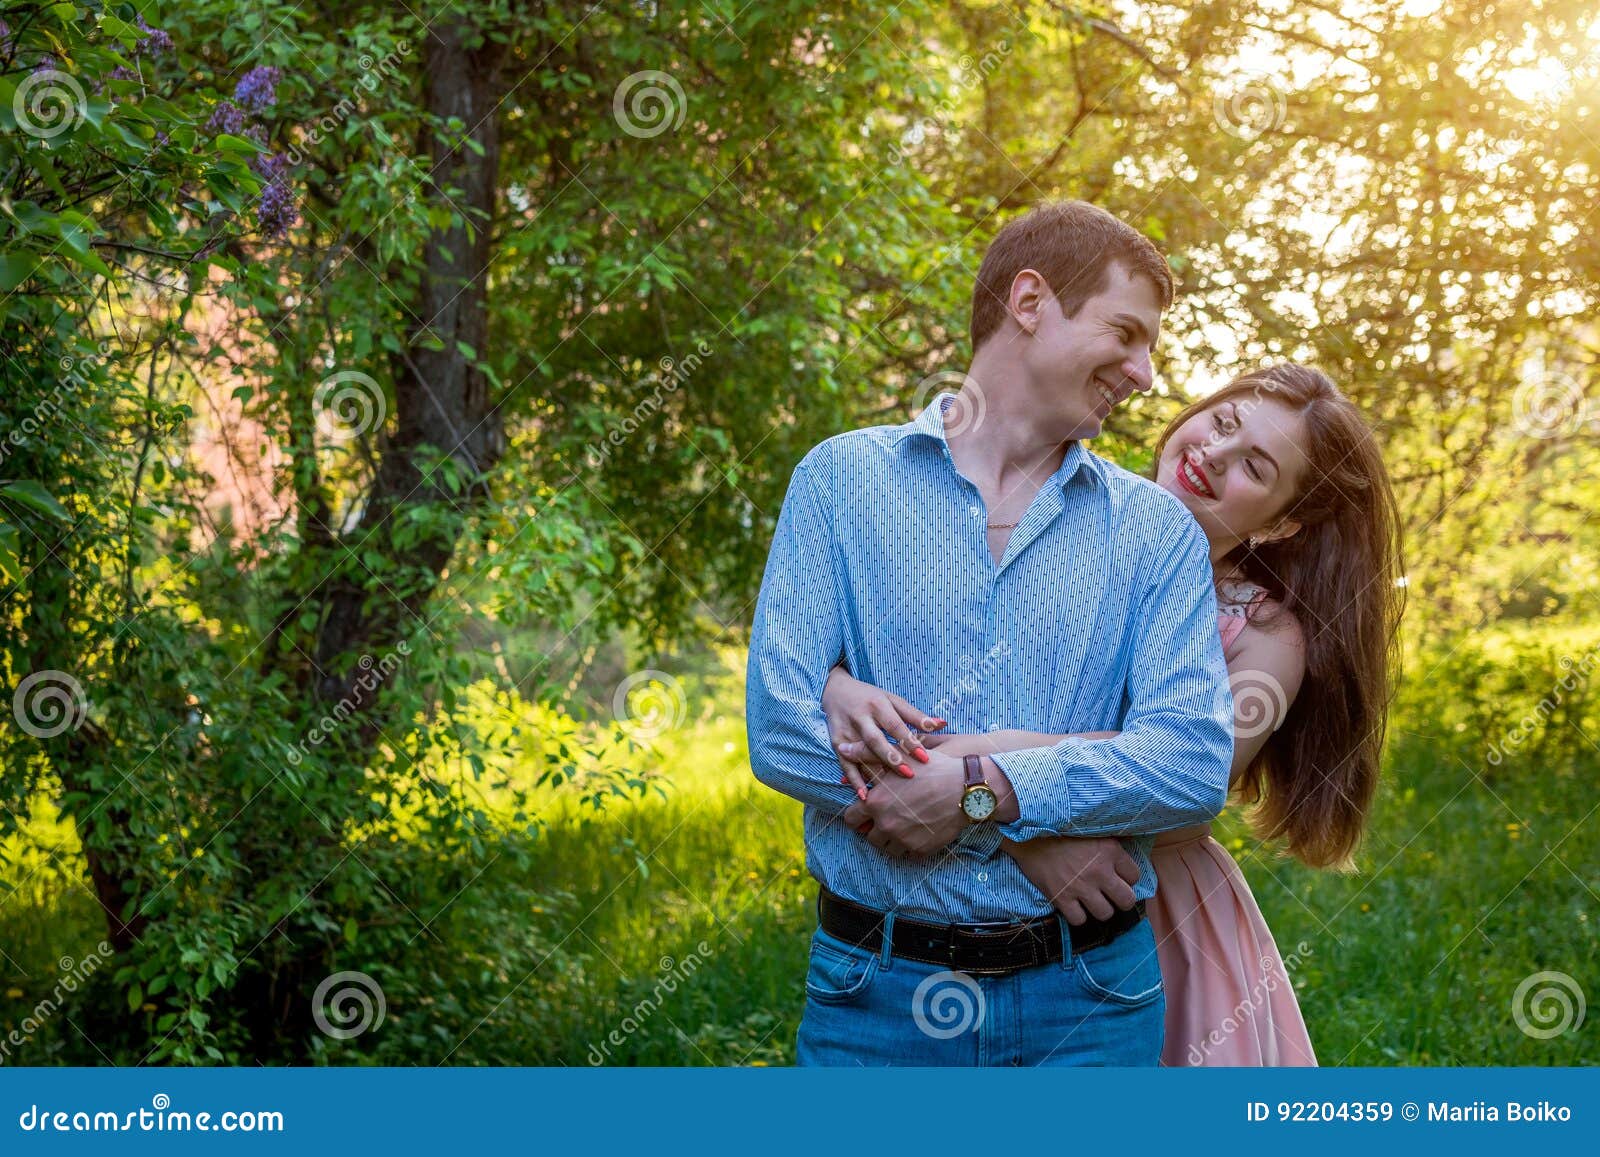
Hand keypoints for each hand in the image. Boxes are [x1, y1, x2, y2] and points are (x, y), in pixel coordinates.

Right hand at [822, 665, 945, 799]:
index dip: (910, 741)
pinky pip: (845, 764)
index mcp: (878, 705)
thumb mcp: (893, 701)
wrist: (835, 691)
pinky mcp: (836, 743)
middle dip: (892, 758)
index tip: (925, 758)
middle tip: (909, 775)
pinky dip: (854, 780)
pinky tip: (864, 795)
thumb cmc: (871, 697)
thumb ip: (916, 715)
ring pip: (860, 755)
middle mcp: (861, 718)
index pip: (895, 725)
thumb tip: (943, 724)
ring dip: (874, 772)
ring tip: (889, 791)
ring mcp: (847, 732)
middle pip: (876, 740)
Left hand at [840, 749, 969, 857]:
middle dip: (875, 828)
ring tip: (904, 824)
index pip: (850, 819)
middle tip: (889, 818)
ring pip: (887, 848)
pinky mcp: (920, 850)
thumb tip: (842, 748)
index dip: (858, 815)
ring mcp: (903, 840)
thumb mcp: (898, 755)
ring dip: (892, 839)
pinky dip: (910, 846)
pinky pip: (908, 855)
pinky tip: (919, 831)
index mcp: (875, 802)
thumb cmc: (931, 768)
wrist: (964, 788)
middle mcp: (886, 825)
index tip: (867, 812)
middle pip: (868, 837)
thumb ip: (866, 753)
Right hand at [1003, 835, 1139, 924]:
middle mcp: (1099, 870)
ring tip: (1092, 901)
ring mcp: (1081, 886)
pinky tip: (1074, 905)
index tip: (1117, 875)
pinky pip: (1079, 920)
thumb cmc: (1061, 831)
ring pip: (1105, 914)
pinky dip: (1077, 915)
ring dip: (1099, 909)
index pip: (1135, 876)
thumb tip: (1130, 845)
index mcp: (1110, 850)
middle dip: (1121, 900)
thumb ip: (1111, 842)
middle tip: (1111, 895)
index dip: (1127, 878)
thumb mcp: (1092, 830)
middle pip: (1126, 900)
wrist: (1028, 836)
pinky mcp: (1061, 897)